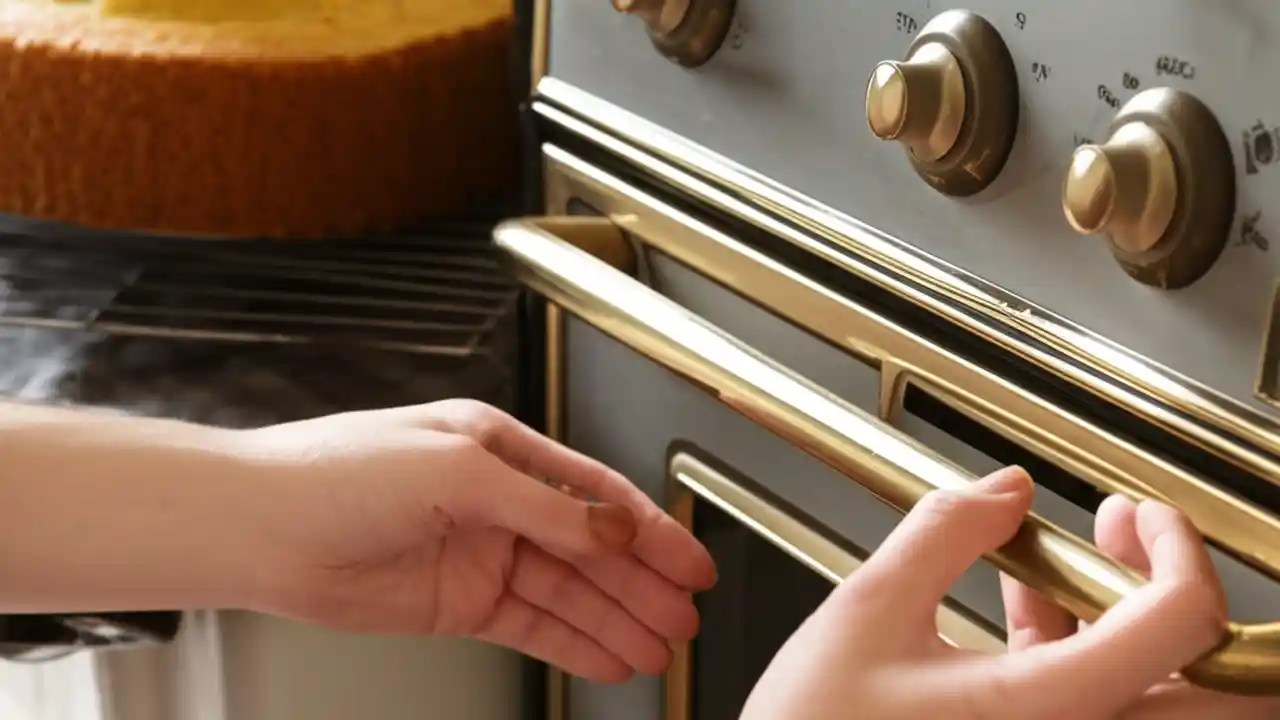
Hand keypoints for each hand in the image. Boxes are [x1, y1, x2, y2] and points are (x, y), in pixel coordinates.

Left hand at [235, 399, 716, 683]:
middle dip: (642, 584)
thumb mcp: (457, 471)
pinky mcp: (459, 602)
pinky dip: (572, 643)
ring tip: (659, 648)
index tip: (690, 562)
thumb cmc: (336, 472)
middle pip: (591, 549)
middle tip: (684, 616)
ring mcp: (480, 554)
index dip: (649, 530)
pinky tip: (607, 656)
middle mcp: (497, 501)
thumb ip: (544, 506)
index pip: (596, 494)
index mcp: (502, 449)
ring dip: (616, 619)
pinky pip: (532, 626)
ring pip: (567, 593)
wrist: (260, 528)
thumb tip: (613, 526)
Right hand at [740, 467, 1279, 719]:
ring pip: (1167, 702)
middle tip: (1139, 544)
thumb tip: (1001, 489)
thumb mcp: (867, 612)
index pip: (1183, 623)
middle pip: (1223, 693)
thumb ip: (944, 533)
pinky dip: (1089, 653)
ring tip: (1071, 565)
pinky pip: (1106, 708)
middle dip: (1193, 598)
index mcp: (1049, 709)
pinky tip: (1029, 610)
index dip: (1177, 547)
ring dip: (1140, 624)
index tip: (1134, 514)